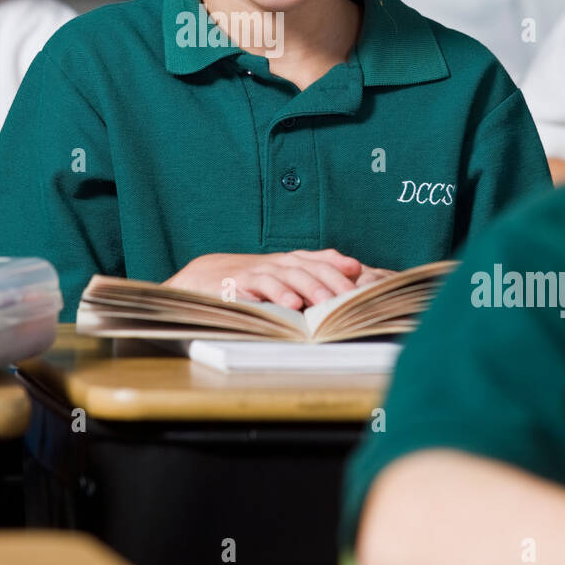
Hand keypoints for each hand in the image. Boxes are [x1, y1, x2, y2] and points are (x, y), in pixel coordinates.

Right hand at [164, 248, 391, 309]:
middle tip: (350, 297)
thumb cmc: (248, 281)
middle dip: (332, 281)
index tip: (361, 273)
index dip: (340, 264)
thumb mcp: (279, 278)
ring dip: (309, 288)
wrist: (202, 277)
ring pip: (288, 275)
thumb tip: (344, 287)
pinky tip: (290, 305)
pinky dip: (277, 294)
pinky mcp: (238, 284)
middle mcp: (276, 263)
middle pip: (309, 267)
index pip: (319, 259)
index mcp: (288, 262)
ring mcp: (257, 272)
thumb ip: (307, 278)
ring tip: (325, 303)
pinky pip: (260, 287)